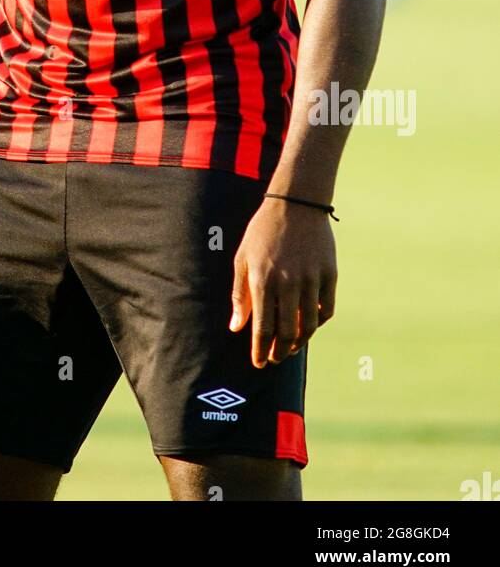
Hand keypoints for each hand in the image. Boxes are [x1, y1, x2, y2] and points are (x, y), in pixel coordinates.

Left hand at [229, 196, 336, 367]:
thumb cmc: (263, 231)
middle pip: (287, 332)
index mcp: (262, 280)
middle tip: (274, 359)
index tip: (258, 363)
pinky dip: (317, 323)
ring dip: (299, 343)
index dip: (260, 350)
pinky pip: (326, 310)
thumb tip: (236, 328)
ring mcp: (311, 279)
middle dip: (279, 352)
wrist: (296, 203)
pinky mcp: (329, 274)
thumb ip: (239, 295)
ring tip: (291, 348)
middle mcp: (288, 283)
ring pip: (308, 325)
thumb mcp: (243, 258)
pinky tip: (309, 327)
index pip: (263, 328)